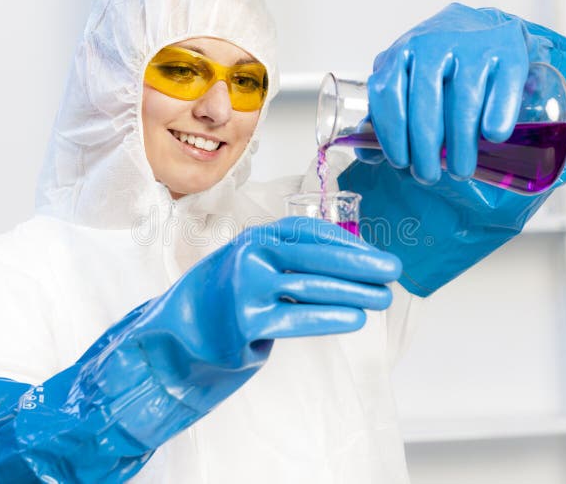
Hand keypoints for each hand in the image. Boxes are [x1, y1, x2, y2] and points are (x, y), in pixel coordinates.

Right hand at [74, 216, 401, 446]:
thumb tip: (345, 265)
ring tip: (383, 297)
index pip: (308, 232)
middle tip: (393, 271)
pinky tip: (355, 317)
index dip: (346, 242)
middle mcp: (250, 255)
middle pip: (316, 255)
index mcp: (253, 237)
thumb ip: (286, 262)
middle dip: (360, 263)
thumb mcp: (248, 266)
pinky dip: (331, 317)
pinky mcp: (246, 321)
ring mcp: (247, 287)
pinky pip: (298, 317)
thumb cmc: (218, 300)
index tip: (375, 253)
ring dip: (355, 291)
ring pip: (313, 286)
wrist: (172, 335)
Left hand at [359, 3, 529, 183]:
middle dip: (425, 150)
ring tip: (459, 169)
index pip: (388, 96)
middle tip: (428, 176)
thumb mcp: (403, 82)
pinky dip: (497, 115)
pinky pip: (502, 89)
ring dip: (460, 144)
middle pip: (425, 105)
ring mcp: (472, 46)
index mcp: (402, 52)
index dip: (392, 135)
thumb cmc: (435, 65)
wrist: (481, 27)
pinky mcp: (508, 51)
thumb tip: (366, 154)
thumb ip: (384, 116)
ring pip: (463, 103)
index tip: (400, 162)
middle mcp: (434, 44)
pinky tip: (492, 136)